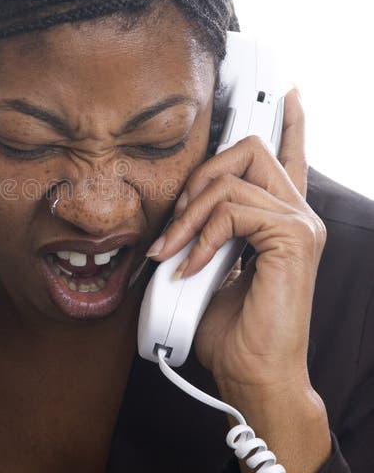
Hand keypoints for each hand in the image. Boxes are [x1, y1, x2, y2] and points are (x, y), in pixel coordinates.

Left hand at [146, 88, 325, 402]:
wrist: (252, 376)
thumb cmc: (231, 332)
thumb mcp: (207, 269)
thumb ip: (206, 232)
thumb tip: (178, 213)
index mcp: (280, 222)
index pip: (290, 158)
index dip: (290, 123)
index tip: (288, 95)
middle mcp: (296, 216)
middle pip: (247, 151)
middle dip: (198, 178)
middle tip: (175, 224)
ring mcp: (299, 225)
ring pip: (232, 180)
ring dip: (188, 217)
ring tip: (173, 253)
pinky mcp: (293, 238)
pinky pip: (232, 210)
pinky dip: (201, 237)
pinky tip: (193, 267)